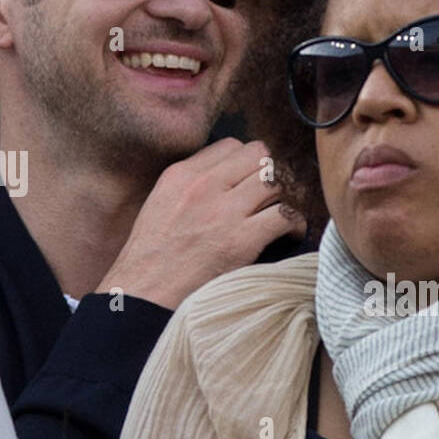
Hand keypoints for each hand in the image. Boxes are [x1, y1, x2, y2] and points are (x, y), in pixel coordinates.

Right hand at [96, 139, 306, 309]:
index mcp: (182, 174)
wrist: (143, 293)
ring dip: (285, 196)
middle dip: (270, 173)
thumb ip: (192, 184)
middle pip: (259, 154)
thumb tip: (228, 176)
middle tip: (271, 195)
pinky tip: (289, 233)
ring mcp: (223, 212)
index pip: (232, 145)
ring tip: (281, 213)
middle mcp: (204, 186)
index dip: (247, 162)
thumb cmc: (152, 256)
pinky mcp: (241, 240)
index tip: (250, 181)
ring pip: (276, 180)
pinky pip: (286, 214)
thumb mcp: (161, 203)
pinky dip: (295, 223)